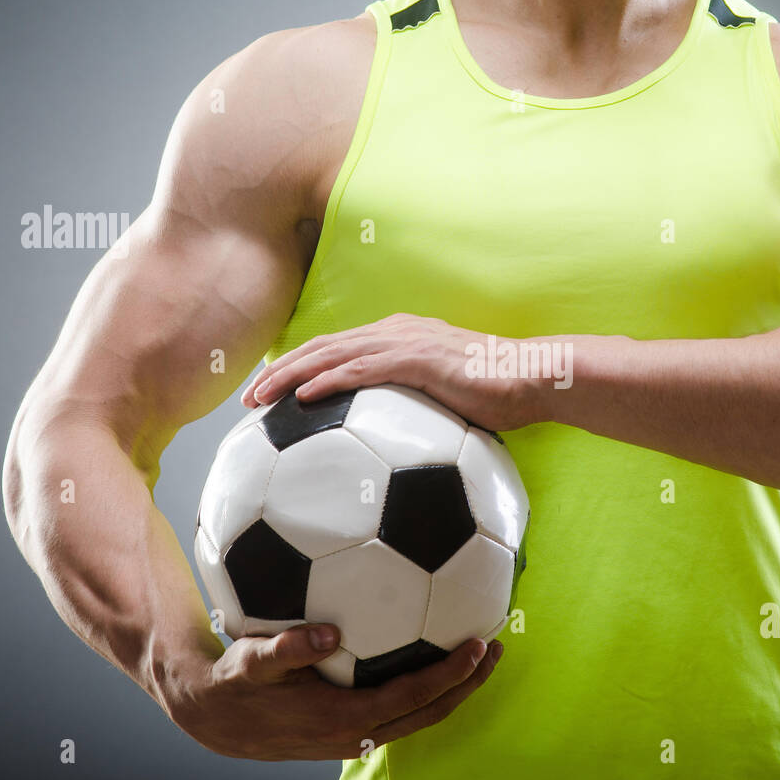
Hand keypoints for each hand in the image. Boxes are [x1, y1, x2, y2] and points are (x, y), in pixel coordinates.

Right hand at [160, 623, 503, 760]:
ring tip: (477, 656)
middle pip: (429, 712)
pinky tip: (430, 662)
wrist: (213, 719)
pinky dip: (425, 692)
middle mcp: (356, 734)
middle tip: (496, 649)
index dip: (451, 674)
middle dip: (468, 684)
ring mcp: (354, 737)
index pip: (414, 696)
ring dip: (451, 690)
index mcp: (343, 718)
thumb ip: (288, 646)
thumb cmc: (234, 684)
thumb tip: (326, 633)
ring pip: (418, 717)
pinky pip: (400, 714)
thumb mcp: (253, 660)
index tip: (480, 646)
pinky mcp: (348, 732)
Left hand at [241, 313, 548, 431]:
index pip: (336, 350)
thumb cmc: (498, 393)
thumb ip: (418, 411)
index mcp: (399, 338)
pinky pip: (362, 371)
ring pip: (332, 355)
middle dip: (278, 370)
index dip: (297, 367)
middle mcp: (396, 333)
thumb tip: (399, 446)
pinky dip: (328, 382)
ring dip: (290, 375)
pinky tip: (302, 398)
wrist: (533, 378)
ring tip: (259, 398)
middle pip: (322, 347)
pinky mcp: (419, 359)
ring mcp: (406, 343)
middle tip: (246, 399)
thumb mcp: (448, 400)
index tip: (267, 393)